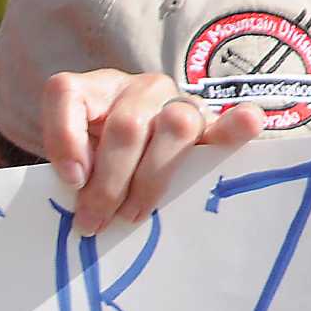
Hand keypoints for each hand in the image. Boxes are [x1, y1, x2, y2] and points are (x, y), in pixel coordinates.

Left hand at [38, 70, 265, 234]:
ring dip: (150, 180)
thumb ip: (71, 172)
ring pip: (174, 127)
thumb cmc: (97, 160)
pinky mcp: (209, 125)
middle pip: (126, 126)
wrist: (141, 150)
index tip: (70, 179)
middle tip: (92, 222)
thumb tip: (79, 197)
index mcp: (92, 90)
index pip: (66, 92)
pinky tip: (247, 123)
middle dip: (107, 184)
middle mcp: (136, 89)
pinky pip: (226, 122)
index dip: (63, 136)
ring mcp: (175, 102)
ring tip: (132, 215)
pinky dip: (236, 126)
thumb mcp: (74, 161)